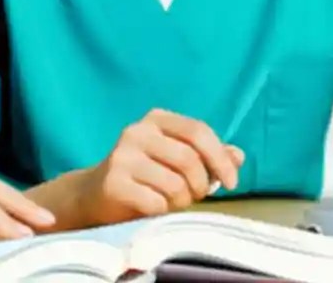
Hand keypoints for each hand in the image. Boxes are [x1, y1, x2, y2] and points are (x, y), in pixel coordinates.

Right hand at [80, 108, 245, 225]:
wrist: (94, 195)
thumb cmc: (145, 176)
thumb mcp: (176, 160)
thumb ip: (207, 156)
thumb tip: (238, 156)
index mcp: (157, 119)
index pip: (198, 131)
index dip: (220, 158)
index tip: (231, 183)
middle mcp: (137, 132)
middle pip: (189, 159)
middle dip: (201, 185)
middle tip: (196, 196)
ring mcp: (122, 156)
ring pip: (175, 184)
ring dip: (182, 201)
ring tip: (172, 202)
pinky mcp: (113, 183)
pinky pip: (156, 203)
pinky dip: (163, 211)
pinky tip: (154, 209)